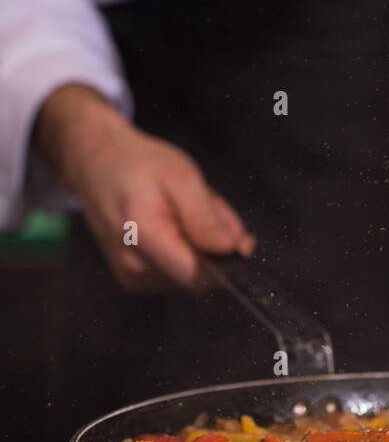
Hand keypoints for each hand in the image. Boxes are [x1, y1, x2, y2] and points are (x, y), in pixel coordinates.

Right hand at [36, 84, 254, 292]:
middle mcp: (134, 267)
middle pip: (199, 275)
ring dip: (200, 247)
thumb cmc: (135, 163)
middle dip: (214, 246)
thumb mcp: (181, 176)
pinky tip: (173, 223)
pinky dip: (185, 250)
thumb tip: (233, 249)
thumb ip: (206, 218)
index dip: (227, 262)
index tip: (239, 239)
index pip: (198, 276)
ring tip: (184, 211)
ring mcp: (131, 277)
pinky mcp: (133, 279)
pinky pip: (176, 272)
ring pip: (190, 274)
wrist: (95, 163)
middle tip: (205, 208)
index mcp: (144, 238)